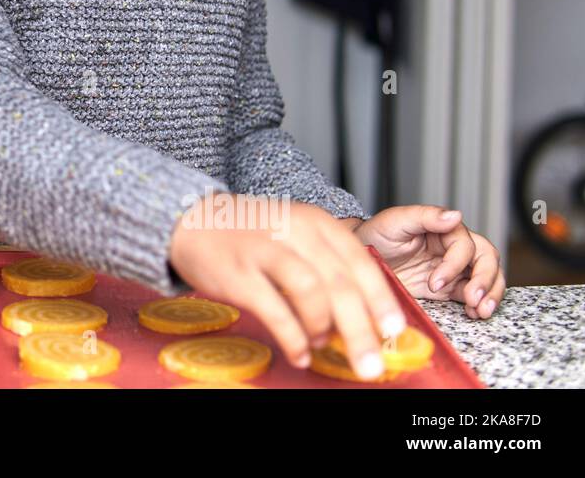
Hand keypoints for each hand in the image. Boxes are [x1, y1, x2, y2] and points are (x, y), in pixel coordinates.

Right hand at [169, 193, 407, 379]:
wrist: (190, 220)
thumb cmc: (249, 234)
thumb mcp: (294, 235)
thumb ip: (325, 266)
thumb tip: (359, 317)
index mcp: (316, 222)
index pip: (360, 262)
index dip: (381, 300)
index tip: (394, 331)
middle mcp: (295, 231)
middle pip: (341, 284)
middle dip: (361, 330)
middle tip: (371, 364)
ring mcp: (265, 249)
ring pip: (312, 293)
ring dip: (324, 329)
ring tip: (323, 346)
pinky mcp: (239, 272)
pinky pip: (275, 311)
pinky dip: (292, 338)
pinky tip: (299, 354)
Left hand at [353, 205, 505, 318]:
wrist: (362, 259)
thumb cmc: (376, 234)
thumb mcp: (395, 220)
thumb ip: (425, 216)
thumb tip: (455, 215)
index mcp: (444, 229)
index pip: (466, 245)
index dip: (455, 264)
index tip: (435, 281)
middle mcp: (453, 247)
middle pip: (487, 259)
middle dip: (486, 280)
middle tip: (474, 299)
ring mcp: (453, 268)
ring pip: (487, 277)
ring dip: (490, 293)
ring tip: (481, 310)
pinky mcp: (449, 287)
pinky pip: (472, 295)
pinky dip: (478, 305)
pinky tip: (473, 313)